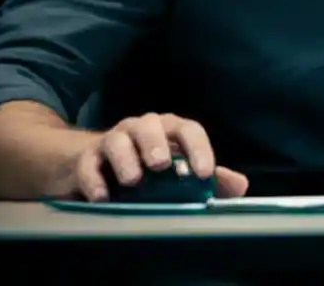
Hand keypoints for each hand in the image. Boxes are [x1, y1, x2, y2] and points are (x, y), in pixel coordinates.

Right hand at [48, 112, 248, 200]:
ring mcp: (111, 142)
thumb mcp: (180, 174)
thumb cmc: (149, 170)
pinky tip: (102, 197)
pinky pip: (87, 165)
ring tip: (133, 181)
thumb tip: (239, 185)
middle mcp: (141, 130)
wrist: (95, 167)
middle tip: (161, 165)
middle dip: (155, 143)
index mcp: (169, 131)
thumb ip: (212, 180)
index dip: (198, 149)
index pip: (188, 130)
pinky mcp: (84, 161)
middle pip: (149, 126)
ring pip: (116, 140)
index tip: (204, 174)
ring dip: (125, 159)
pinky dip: (93, 180)